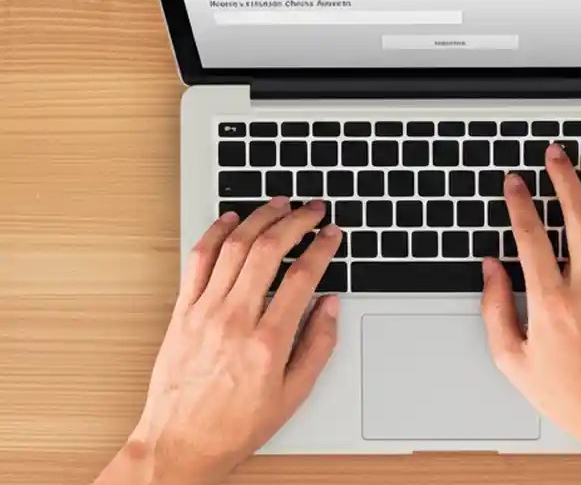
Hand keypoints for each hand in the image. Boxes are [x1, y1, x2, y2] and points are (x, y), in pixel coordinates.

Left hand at [95, 198, 342, 484]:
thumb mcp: (293, 395)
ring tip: (278, 204)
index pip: (302, 277)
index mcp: (268, 341)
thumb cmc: (233, 426)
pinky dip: (215, 234)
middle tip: (312, 210)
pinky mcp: (182, 312)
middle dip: (296, 222)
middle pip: (269, 251)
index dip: (323, 248)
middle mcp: (234, 320)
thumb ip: (318, 345)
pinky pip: (198, 261)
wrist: (179, 444)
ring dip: (259, 218)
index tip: (332, 234)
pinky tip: (230, 221)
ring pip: (234, 247)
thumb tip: (330, 306)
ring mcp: (204, 312)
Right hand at [480, 143, 580, 484]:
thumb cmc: (569, 392)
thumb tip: (491, 269)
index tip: (513, 182)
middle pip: (578, 215)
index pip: (531, 235)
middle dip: (563, 176)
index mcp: (552, 303)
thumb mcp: (513, 359)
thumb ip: (495, 309)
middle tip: (554, 155)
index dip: (519, 201)